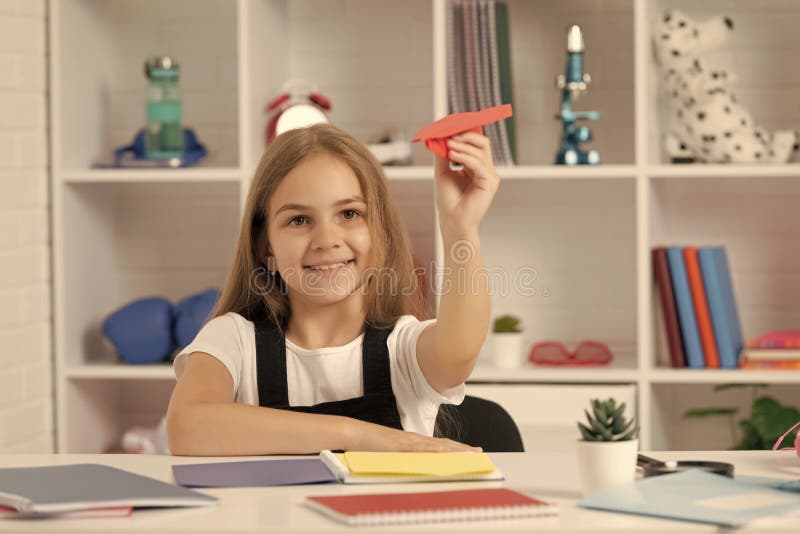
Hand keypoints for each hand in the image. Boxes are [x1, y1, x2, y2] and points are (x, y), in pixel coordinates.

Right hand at [349, 419, 481, 451]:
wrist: (355, 433)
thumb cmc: (371, 444)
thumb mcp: (392, 454)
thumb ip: (405, 458)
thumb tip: (417, 467)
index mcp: (414, 442)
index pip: (440, 446)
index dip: (457, 448)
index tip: (472, 452)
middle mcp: (414, 440)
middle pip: (444, 444)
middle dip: (462, 449)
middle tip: (479, 453)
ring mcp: (408, 442)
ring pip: (436, 446)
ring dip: (454, 450)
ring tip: (469, 454)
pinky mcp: (400, 445)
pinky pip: (419, 450)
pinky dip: (433, 452)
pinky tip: (443, 455)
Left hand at [434, 133, 499, 235]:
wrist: (452, 220)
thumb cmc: (448, 200)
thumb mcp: (442, 171)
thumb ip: (443, 154)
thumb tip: (439, 136)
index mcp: (475, 166)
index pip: (475, 143)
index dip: (465, 133)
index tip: (450, 126)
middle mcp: (485, 169)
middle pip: (482, 143)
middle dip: (466, 135)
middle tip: (450, 134)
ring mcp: (489, 175)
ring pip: (480, 151)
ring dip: (463, 146)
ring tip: (448, 145)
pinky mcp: (490, 182)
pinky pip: (479, 164)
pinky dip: (465, 157)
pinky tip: (453, 156)